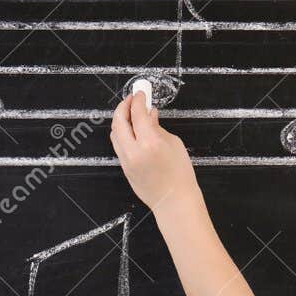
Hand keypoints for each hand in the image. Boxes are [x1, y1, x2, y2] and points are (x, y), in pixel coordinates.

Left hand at [109, 91, 199, 211]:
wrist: (174, 202)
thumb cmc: (180, 175)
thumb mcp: (174, 144)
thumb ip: (157, 127)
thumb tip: (149, 115)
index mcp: (149, 142)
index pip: (137, 113)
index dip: (138, 100)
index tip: (140, 93)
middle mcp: (133, 151)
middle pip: (119, 121)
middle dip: (123, 106)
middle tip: (131, 99)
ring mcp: (126, 161)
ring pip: (115, 133)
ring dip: (120, 120)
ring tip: (131, 113)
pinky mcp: (124, 168)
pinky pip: (118, 145)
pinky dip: (122, 133)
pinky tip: (131, 130)